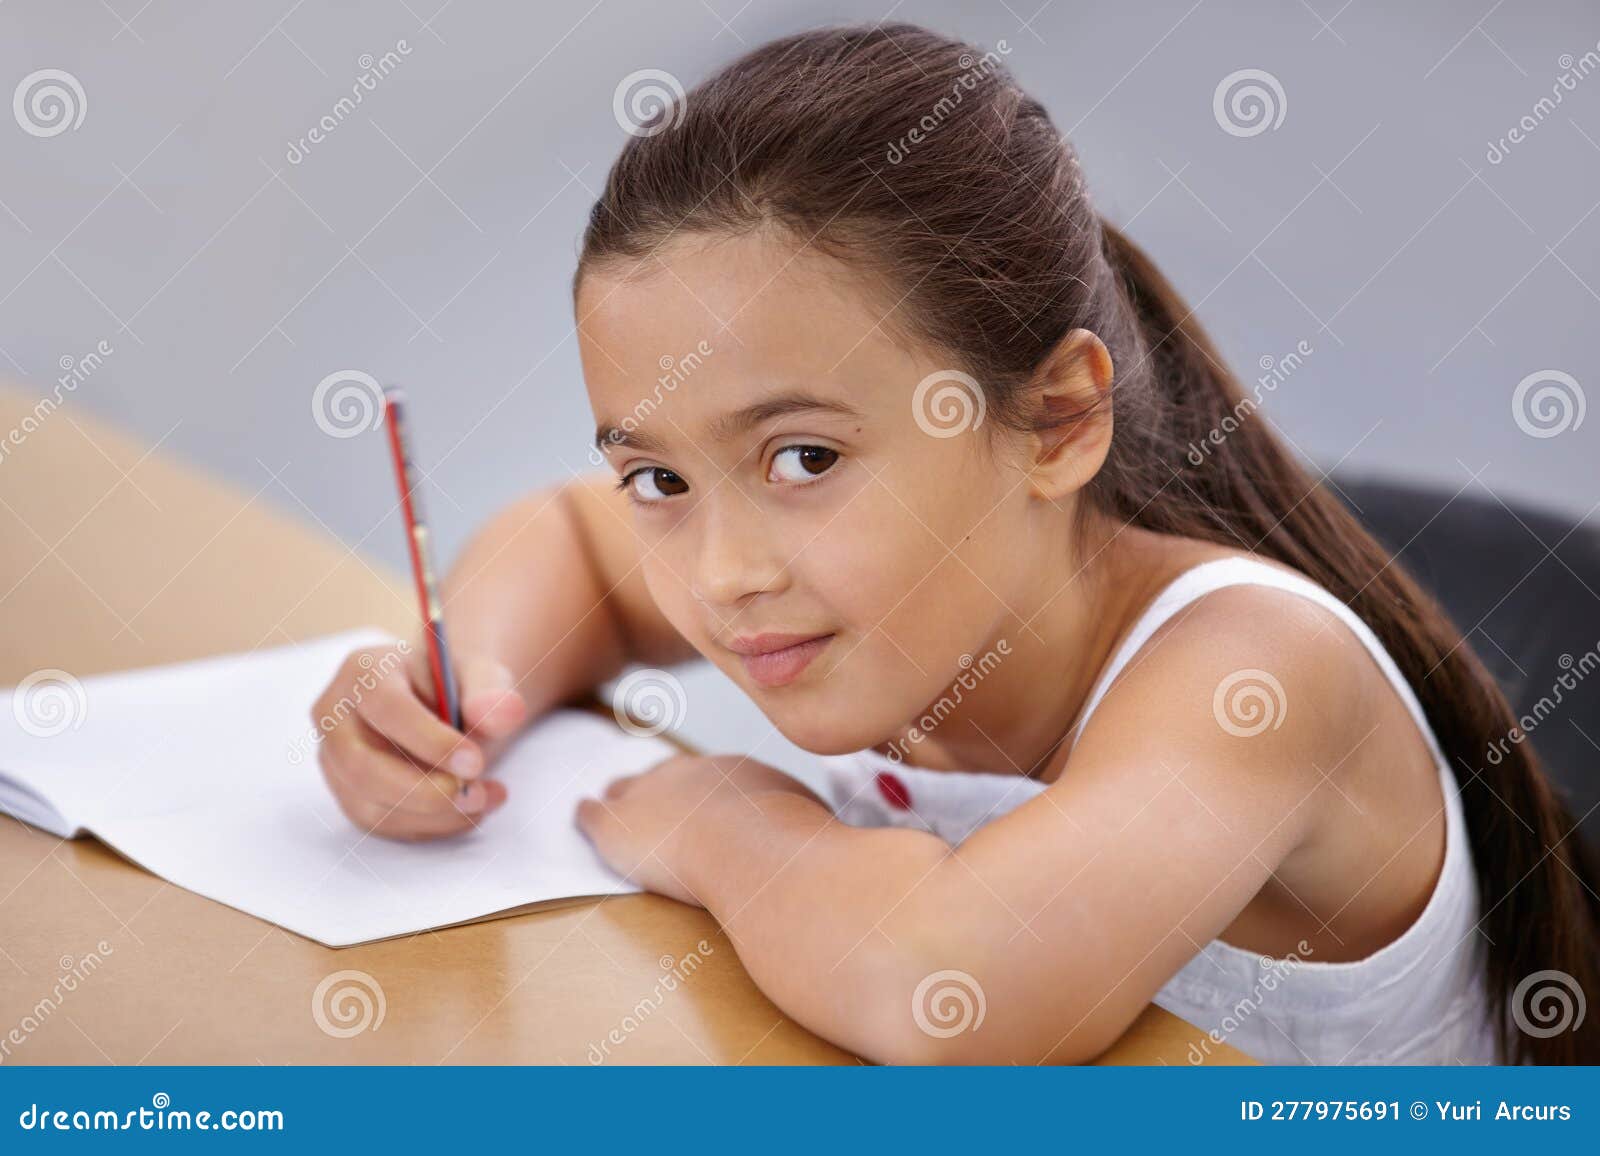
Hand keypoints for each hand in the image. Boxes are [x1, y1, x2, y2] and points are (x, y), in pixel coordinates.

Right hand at [313, 640, 530, 839]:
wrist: (442, 704)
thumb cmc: (455, 685)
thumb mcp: (480, 675)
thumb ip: (491, 691)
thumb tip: (505, 714)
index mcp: (364, 670)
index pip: (385, 708)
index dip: (430, 740)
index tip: (474, 762)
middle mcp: (335, 715)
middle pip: (363, 766)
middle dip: (425, 791)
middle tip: (476, 793)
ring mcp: (335, 759)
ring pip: (371, 805)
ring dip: (434, 814)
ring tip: (485, 797)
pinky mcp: (348, 793)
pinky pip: (383, 824)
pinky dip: (432, 825)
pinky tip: (468, 809)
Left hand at [575, 753, 824, 903]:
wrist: (750, 848)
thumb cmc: (790, 841)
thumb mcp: (809, 824)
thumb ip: (805, 826)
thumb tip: (825, 840)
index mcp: (732, 774)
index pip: (708, 777)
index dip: (700, 791)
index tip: (700, 801)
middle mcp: (689, 774)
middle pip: (663, 774)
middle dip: (657, 786)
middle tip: (652, 800)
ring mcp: (651, 795)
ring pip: (625, 789)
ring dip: (620, 799)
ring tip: (609, 804)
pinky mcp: (616, 824)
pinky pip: (592, 812)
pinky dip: (586, 815)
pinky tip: (581, 815)